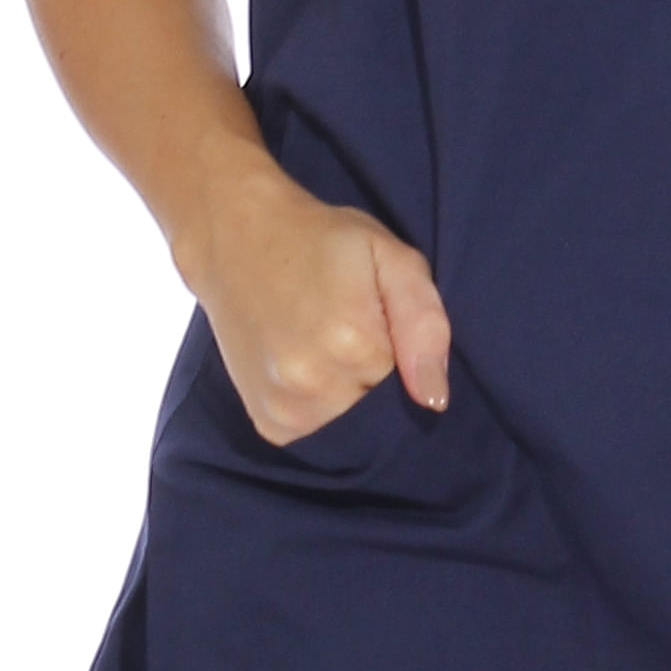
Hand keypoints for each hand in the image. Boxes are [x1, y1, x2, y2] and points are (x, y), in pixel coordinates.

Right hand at [191, 155, 452, 441]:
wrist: (236, 239)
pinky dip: (319, 406)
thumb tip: (434, 402)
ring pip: (351, 422)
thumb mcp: (390, 257)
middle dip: (373, 374)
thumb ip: (424, 324)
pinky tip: (302, 364)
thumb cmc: (323, 242)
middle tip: (341, 326)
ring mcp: (284, 409)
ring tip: (319, 342)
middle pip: (380, 406)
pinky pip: (319, 431)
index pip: (410, 377)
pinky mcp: (268, 423)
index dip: (397, 347)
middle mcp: (313, 384)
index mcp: (352, 343)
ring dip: (346, 392)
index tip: (371, 315)